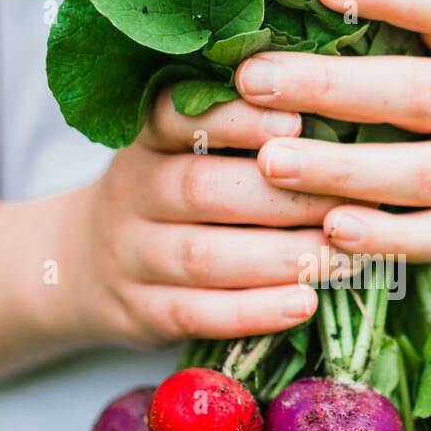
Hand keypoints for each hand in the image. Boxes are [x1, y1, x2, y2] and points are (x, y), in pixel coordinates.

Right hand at [53, 93, 333, 347]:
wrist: (81, 266)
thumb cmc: (168, 199)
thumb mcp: (181, 152)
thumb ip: (239, 134)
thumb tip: (335, 121)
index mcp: (147, 140)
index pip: (179, 117)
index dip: (237, 119)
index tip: (296, 123)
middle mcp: (133, 191)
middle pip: (202, 189)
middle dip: (283, 197)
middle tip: (349, 204)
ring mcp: (131, 256)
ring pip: (204, 257)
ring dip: (280, 258)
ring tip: (341, 258)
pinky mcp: (140, 312)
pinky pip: (198, 313)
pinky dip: (254, 311)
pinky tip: (304, 304)